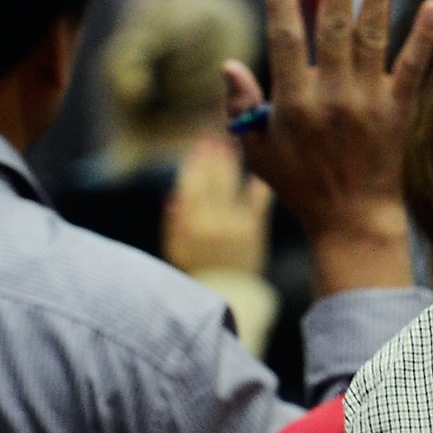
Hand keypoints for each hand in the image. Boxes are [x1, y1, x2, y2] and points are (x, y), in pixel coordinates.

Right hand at [163, 136, 270, 277]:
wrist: (228, 295)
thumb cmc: (198, 271)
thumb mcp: (176, 250)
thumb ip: (174, 224)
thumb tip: (175, 196)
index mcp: (187, 226)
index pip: (189, 186)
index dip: (193, 164)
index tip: (197, 147)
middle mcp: (211, 222)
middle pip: (210, 180)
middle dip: (211, 157)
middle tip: (213, 138)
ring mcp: (235, 224)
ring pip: (231, 185)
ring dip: (230, 163)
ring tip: (229, 144)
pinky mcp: (255, 229)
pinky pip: (258, 200)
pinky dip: (258, 183)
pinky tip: (258, 169)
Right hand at [225, 0, 432, 294]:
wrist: (352, 219)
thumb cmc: (300, 184)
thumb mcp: (258, 150)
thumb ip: (242, 107)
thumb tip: (228, 65)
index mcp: (294, 103)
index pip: (287, 40)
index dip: (283, 2)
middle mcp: (333, 96)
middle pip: (335, 26)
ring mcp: (370, 101)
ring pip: (375, 36)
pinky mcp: (401, 110)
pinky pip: (414, 66)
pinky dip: (424, 36)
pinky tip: (432, 4)